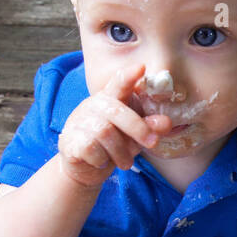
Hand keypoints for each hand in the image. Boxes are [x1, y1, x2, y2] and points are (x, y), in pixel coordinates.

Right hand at [57, 64, 171, 187]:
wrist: (84, 168)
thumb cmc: (111, 145)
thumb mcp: (133, 135)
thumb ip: (148, 127)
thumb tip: (167, 123)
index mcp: (110, 99)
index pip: (118, 83)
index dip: (128, 76)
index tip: (141, 67)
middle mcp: (92, 106)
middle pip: (117, 111)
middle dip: (138, 128)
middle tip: (153, 143)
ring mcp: (78, 122)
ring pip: (105, 133)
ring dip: (121, 152)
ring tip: (125, 162)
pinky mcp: (69, 141)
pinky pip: (90, 149)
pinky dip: (102, 159)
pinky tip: (102, 161)